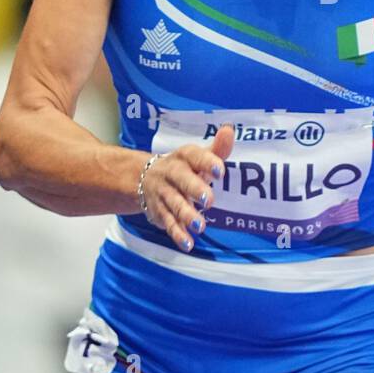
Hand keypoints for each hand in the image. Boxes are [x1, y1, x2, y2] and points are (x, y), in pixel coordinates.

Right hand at [139, 124, 234, 250]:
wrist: (143, 178)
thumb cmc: (184, 168)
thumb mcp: (198, 157)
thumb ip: (217, 148)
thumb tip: (230, 130)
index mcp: (183, 157)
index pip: (194, 155)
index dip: (206, 162)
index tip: (220, 170)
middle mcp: (170, 173)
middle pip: (181, 180)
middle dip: (194, 189)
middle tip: (210, 200)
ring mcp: (163, 194)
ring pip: (174, 204)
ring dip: (186, 215)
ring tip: (200, 226)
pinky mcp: (159, 212)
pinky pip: (168, 223)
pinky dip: (177, 234)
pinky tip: (188, 243)